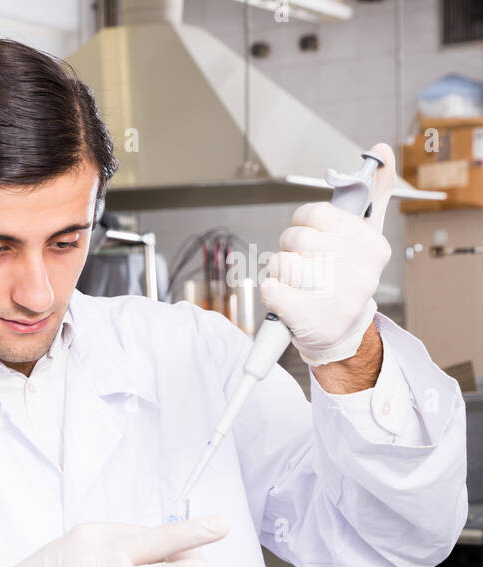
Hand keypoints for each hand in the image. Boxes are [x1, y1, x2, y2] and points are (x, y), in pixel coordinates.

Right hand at [0, 516, 228, 566]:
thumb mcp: (76, 551)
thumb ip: (116, 554)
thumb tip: (171, 556)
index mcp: (95, 535)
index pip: (146, 535)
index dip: (177, 541)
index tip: (198, 546)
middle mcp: (97, 557)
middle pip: (150, 543)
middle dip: (188, 535)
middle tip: (221, 526)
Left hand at [260, 143, 394, 366]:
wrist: (341, 332)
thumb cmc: (348, 275)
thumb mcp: (366, 234)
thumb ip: (374, 192)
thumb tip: (383, 149)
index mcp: (371, 244)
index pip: (314, 213)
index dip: (302, 223)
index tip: (310, 235)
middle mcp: (357, 269)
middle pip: (293, 237)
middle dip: (290, 248)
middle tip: (304, 264)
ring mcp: (332, 294)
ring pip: (278, 261)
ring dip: (281, 272)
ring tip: (299, 284)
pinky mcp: (305, 315)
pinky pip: (268, 287)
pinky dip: (272, 291)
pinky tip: (289, 299)